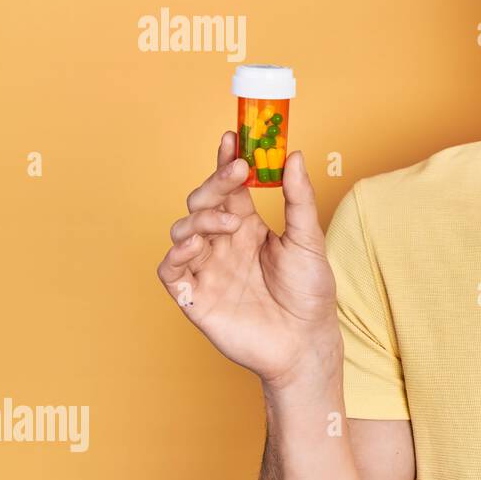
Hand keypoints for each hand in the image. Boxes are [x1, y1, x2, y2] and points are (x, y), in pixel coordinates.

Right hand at [156, 131, 341, 390]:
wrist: (306, 341)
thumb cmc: (310, 293)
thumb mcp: (308, 240)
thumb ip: (298, 199)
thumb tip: (293, 156)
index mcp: (248, 228)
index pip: (229, 187)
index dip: (225, 162)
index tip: (231, 137)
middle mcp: (224, 244)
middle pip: (201, 203)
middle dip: (213, 184)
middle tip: (236, 173)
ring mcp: (207, 269)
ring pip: (181, 231)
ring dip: (199, 217)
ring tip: (227, 222)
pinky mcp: (195, 297)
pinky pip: (170, 270)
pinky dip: (176, 254)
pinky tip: (196, 246)